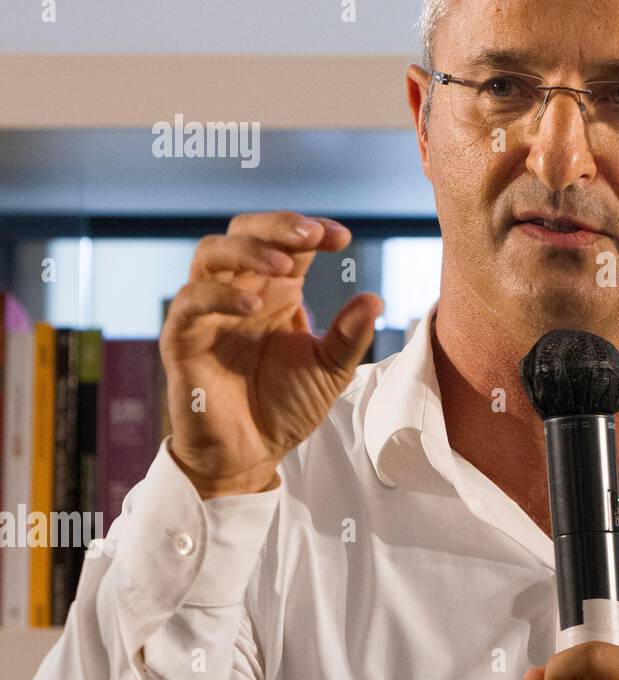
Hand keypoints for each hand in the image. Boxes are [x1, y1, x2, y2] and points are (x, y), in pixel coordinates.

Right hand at [160, 211, 384, 497]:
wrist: (251, 454)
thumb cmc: (285, 406)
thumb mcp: (330, 370)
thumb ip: (350, 336)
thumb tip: (374, 299)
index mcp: (275, 292)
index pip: (288, 243)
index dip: (311, 230)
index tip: (342, 237)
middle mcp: (240, 292)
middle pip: (243, 232)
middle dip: (277, 224)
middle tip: (312, 234)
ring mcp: (208, 312)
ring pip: (211, 254)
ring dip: (247, 250)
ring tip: (285, 266)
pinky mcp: (183, 339)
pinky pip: (190, 303)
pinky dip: (218, 297)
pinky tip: (253, 306)